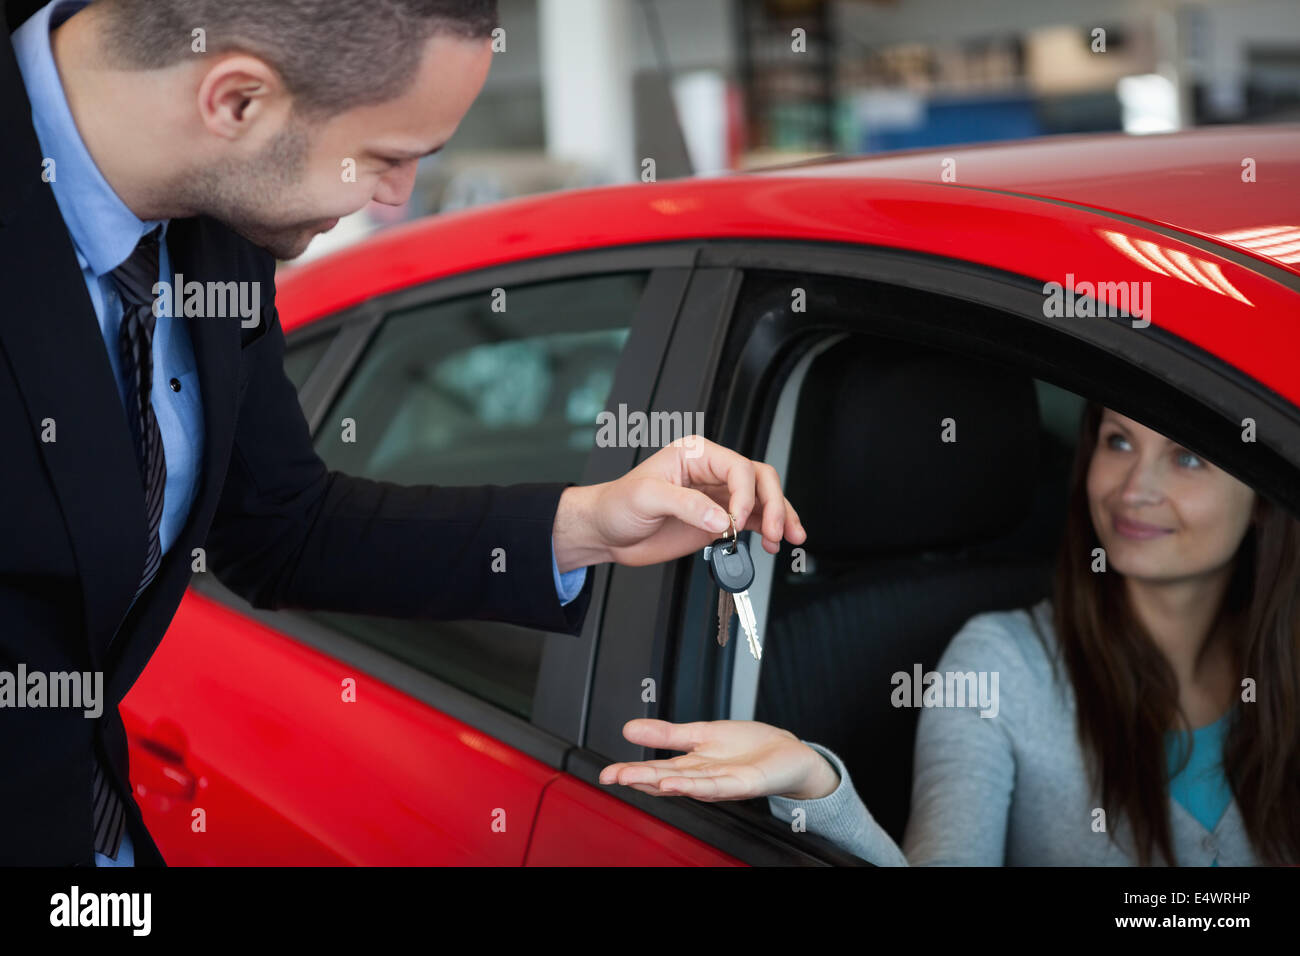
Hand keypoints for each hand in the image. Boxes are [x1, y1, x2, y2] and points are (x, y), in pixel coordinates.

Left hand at [552, 436, 806, 572]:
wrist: (606, 533)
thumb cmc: (617, 505)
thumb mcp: (646, 498)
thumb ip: (686, 505)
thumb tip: (722, 520)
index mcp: (696, 455)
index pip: (738, 467)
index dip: (745, 494)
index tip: (737, 521)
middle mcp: (712, 473)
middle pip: (759, 479)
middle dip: (773, 504)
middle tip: (775, 530)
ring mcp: (718, 498)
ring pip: (762, 499)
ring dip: (780, 517)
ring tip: (788, 537)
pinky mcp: (718, 521)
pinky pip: (753, 521)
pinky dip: (768, 531)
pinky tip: (774, 543)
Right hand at [598, 718, 840, 801]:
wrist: (788, 755)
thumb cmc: (749, 747)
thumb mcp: (701, 733)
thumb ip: (666, 733)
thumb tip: (629, 728)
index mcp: (692, 766)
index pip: (656, 770)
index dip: (631, 771)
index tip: (606, 773)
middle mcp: (704, 779)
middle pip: (666, 779)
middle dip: (638, 778)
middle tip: (612, 776)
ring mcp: (723, 783)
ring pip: (687, 784)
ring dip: (660, 783)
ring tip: (636, 778)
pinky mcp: (744, 783)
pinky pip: (717, 786)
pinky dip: (695, 785)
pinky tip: (676, 783)